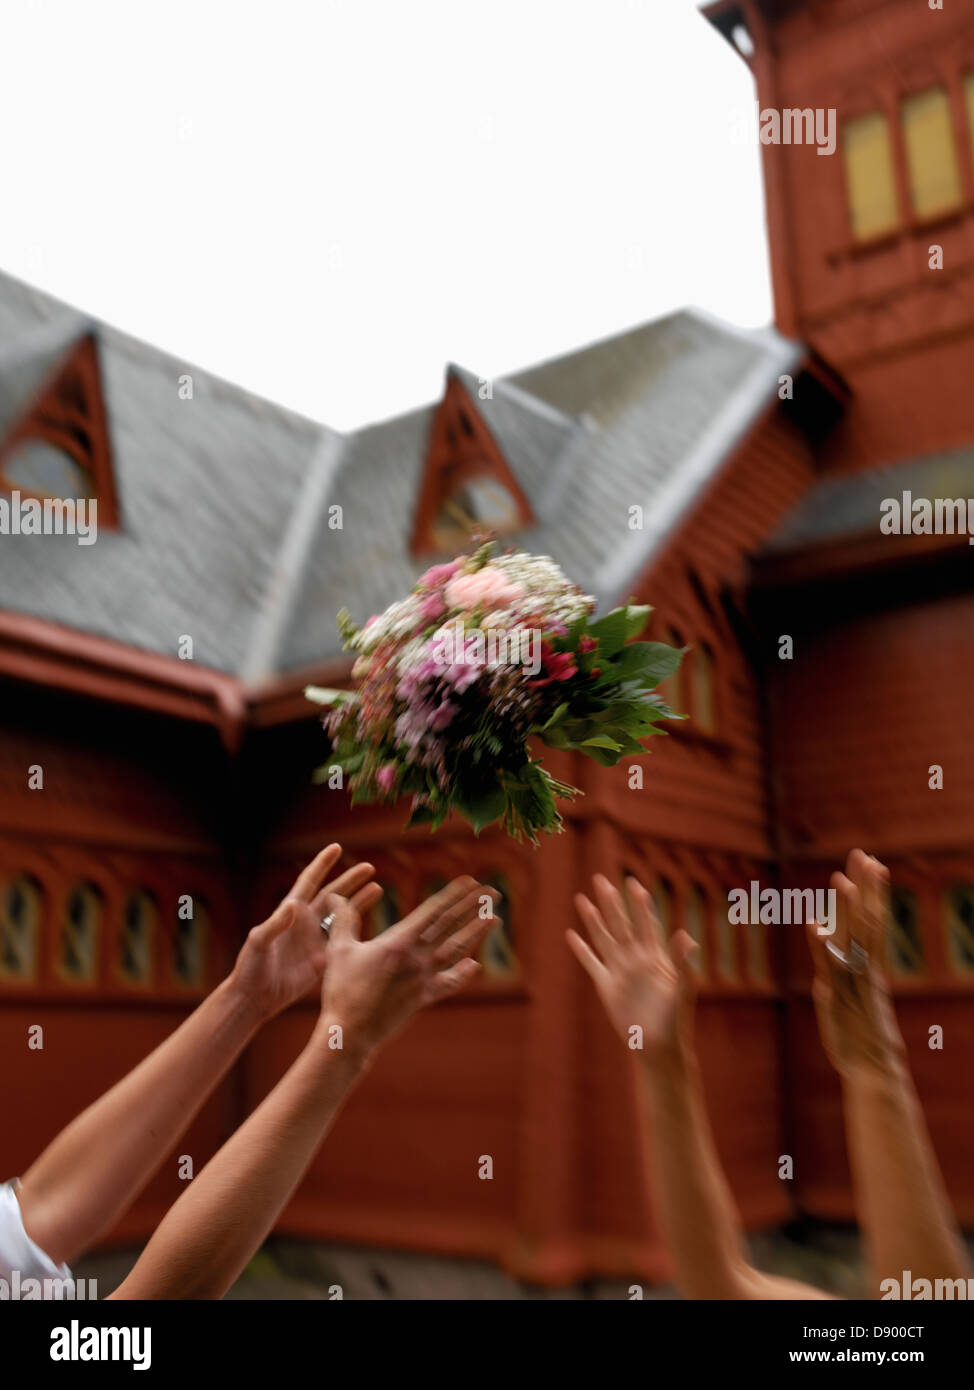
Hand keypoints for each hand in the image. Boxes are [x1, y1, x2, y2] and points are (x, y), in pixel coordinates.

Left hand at [230, 844, 381, 1020]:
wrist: (254, 998)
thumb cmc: (250, 968)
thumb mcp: (258, 943)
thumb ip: (275, 924)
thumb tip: (294, 903)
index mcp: (290, 912)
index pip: (309, 881)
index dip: (322, 864)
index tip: (337, 847)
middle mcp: (304, 922)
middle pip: (332, 894)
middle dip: (349, 880)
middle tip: (369, 867)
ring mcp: (314, 939)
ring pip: (342, 915)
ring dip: (358, 902)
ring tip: (378, 889)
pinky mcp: (322, 958)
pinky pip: (343, 940)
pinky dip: (358, 930)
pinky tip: (374, 925)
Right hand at [315, 876, 494, 1059]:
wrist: (350, 1034)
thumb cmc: (341, 990)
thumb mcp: (338, 950)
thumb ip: (343, 920)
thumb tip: (336, 896)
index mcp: (398, 942)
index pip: (433, 911)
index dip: (453, 894)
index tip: (470, 881)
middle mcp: (417, 958)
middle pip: (450, 926)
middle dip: (473, 906)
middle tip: (493, 892)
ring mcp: (423, 980)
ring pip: (456, 951)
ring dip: (476, 933)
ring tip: (495, 918)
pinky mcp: (423, 998)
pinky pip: (448, 983)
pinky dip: (463, 974)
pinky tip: (475, 965)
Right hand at [568, 874, 696, 1058]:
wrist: (658, 1045)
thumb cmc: (675, 1018)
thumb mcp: (682, 988)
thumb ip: (683, 962)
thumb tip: (686, 936)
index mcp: (654, 956)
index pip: (645, 923)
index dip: (639, 904)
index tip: (633, 883)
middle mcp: (635, 959)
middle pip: (620, 924)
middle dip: (611, 902)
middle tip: (600, 879)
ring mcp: (619, 971)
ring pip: (603, 938)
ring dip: (593, 919)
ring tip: (582, 899)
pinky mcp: (606, 986)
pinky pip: (591, 962)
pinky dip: (581, 949)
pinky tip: (571, 935)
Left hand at [806, 849, 905, 1080]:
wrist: (871, 1071)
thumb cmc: (858, 1035)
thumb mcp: (845, 997)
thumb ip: (835, 973)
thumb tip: (824, 956)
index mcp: (869, 965)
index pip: (872, 919)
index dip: (872, 891)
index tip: (871, 861)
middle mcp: (865, 968)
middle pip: (869, 921)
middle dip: (866, 888)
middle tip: (863, 855)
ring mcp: (854, 983)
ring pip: (854, 940)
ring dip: (847, 910)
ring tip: (841, 880)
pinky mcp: (839, 1000)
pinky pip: (831, 970)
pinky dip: (822, 947)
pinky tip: (814, 925)